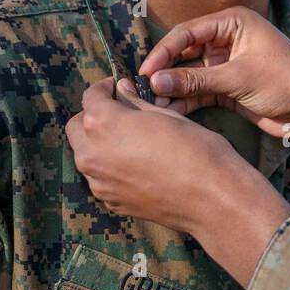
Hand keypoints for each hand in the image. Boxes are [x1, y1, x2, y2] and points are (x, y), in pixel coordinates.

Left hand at [64, 77, 289, 283]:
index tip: (120, 87)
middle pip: (77, 127)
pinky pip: (101, 178)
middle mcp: (91, 153)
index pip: (90, 96)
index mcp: (102, 123)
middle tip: (122, 113)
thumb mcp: (166, 116)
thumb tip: (122, 91)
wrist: (212, 198)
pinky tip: (138, 166)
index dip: (106, 87)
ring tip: (131, 141)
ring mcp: (99, 182)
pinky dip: (111, 168)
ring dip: (100, 143)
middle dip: (94, 116)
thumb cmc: (196, 150)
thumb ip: (135, 103)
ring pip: (86, 154)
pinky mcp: (111, 202)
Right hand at [140, 5, 289, 140]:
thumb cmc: (285, 81)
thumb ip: (196, 80)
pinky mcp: (228, 88)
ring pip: (190, 74)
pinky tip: (169, 112)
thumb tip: (156, 82)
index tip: (146, 71)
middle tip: (143, 89)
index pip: (188, 32)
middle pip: (185, 52)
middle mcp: (228, 40)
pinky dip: (185, 101)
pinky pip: (199, 91)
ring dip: (172, 88)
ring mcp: (227, 64)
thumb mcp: (238, 78)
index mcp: (234, 23)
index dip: (164, 51)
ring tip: (152, 105)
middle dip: (165, 71)